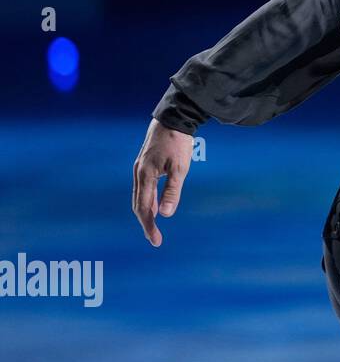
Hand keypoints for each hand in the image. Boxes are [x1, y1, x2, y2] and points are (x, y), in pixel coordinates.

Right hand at [132, 118, 193, 246]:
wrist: (172, 120)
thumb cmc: (178, 143)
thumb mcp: (180, 169)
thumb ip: (172, 192)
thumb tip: (166, 215)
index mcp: (145, 176)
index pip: (144, 208)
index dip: (149, 226)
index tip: (156, 241)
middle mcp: (138, 174)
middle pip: (138, 205)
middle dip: (146, 223)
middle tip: (155, 239)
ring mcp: (140, 169)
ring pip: (139, 197)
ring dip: (146, 213)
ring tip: (154, 228)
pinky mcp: (144, 165)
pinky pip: (143, 188)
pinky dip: (147, 201)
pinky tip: (155, 207)